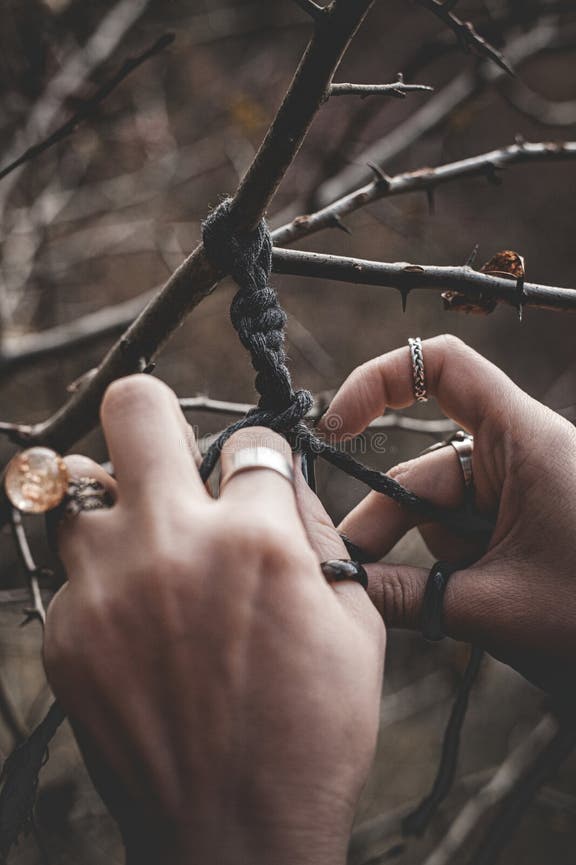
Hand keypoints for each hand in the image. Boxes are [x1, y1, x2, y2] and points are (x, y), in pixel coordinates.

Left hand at [44, 375, 383, 864]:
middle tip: (164, 446)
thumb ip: (319, 535)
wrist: (234, 833)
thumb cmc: (312, 732)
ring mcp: (106, 586)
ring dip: (117, 505)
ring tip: (148, 548)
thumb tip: (284, 480)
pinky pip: (73, 572)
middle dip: (153, 413)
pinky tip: (137, 626)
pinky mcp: (65, 632)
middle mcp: (172, 543)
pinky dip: (104, 580)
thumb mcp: (356, 626)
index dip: (256, 457)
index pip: (247, 440)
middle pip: (134, 409)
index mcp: (256, 539)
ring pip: (79, 488)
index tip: (251, 478)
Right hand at [319, 334, 575, 696]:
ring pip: (437, 511)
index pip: (444, 367)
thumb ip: (411, 596)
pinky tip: (459, 605)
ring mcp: (518, 489)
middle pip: (421, 469)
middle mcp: (517, 453)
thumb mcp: (497, 605)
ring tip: (428, 605)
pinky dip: (447, 569)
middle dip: (382, 524)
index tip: (333, 424)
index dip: (381, 378)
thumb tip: (340, 585)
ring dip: (421, 559)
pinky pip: (460, 532)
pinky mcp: (519, 521)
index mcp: (524, 440)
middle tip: (344, 572)